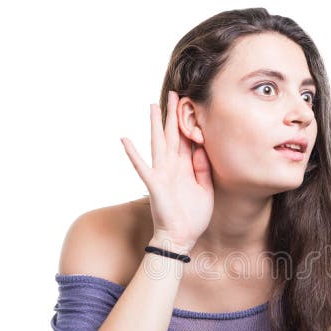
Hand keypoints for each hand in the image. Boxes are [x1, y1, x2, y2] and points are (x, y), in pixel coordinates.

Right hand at [121, 91, 213, 252]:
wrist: (181, 237)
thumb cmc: (193, 216)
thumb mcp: (206, 189)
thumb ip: (203, 169)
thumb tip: (203, 147)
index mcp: (186, 168)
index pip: (188, 140)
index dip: (189, 123)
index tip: (193, 104)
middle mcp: (172, 167)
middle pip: (173, 135)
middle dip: (173, 114)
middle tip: (175, 93)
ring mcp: (162, 174)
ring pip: (158, 144)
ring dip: (155, 125)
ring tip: (152, 106)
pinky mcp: (154, 184)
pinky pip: (142, 167)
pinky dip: (133, 154)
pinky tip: (125, 139)